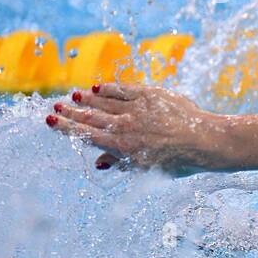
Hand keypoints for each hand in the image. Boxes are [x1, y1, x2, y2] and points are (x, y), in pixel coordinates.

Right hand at [46, 83, 223, 174]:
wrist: (206, 141)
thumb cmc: (179, 161)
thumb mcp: (148, 169)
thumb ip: (121, 164)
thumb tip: (99, 163)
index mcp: (122, 146)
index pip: (86, 134)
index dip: (66, 126)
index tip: (51, 120)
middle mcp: (126, 126)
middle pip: (91, 117)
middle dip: (71, 111)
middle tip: (55, 106)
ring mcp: (137, 109)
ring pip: (104, 102)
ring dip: (86, 99)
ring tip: (73, 96)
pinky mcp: (151, 95)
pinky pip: (123, 90)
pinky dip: (108, 89)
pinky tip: (96, 88)